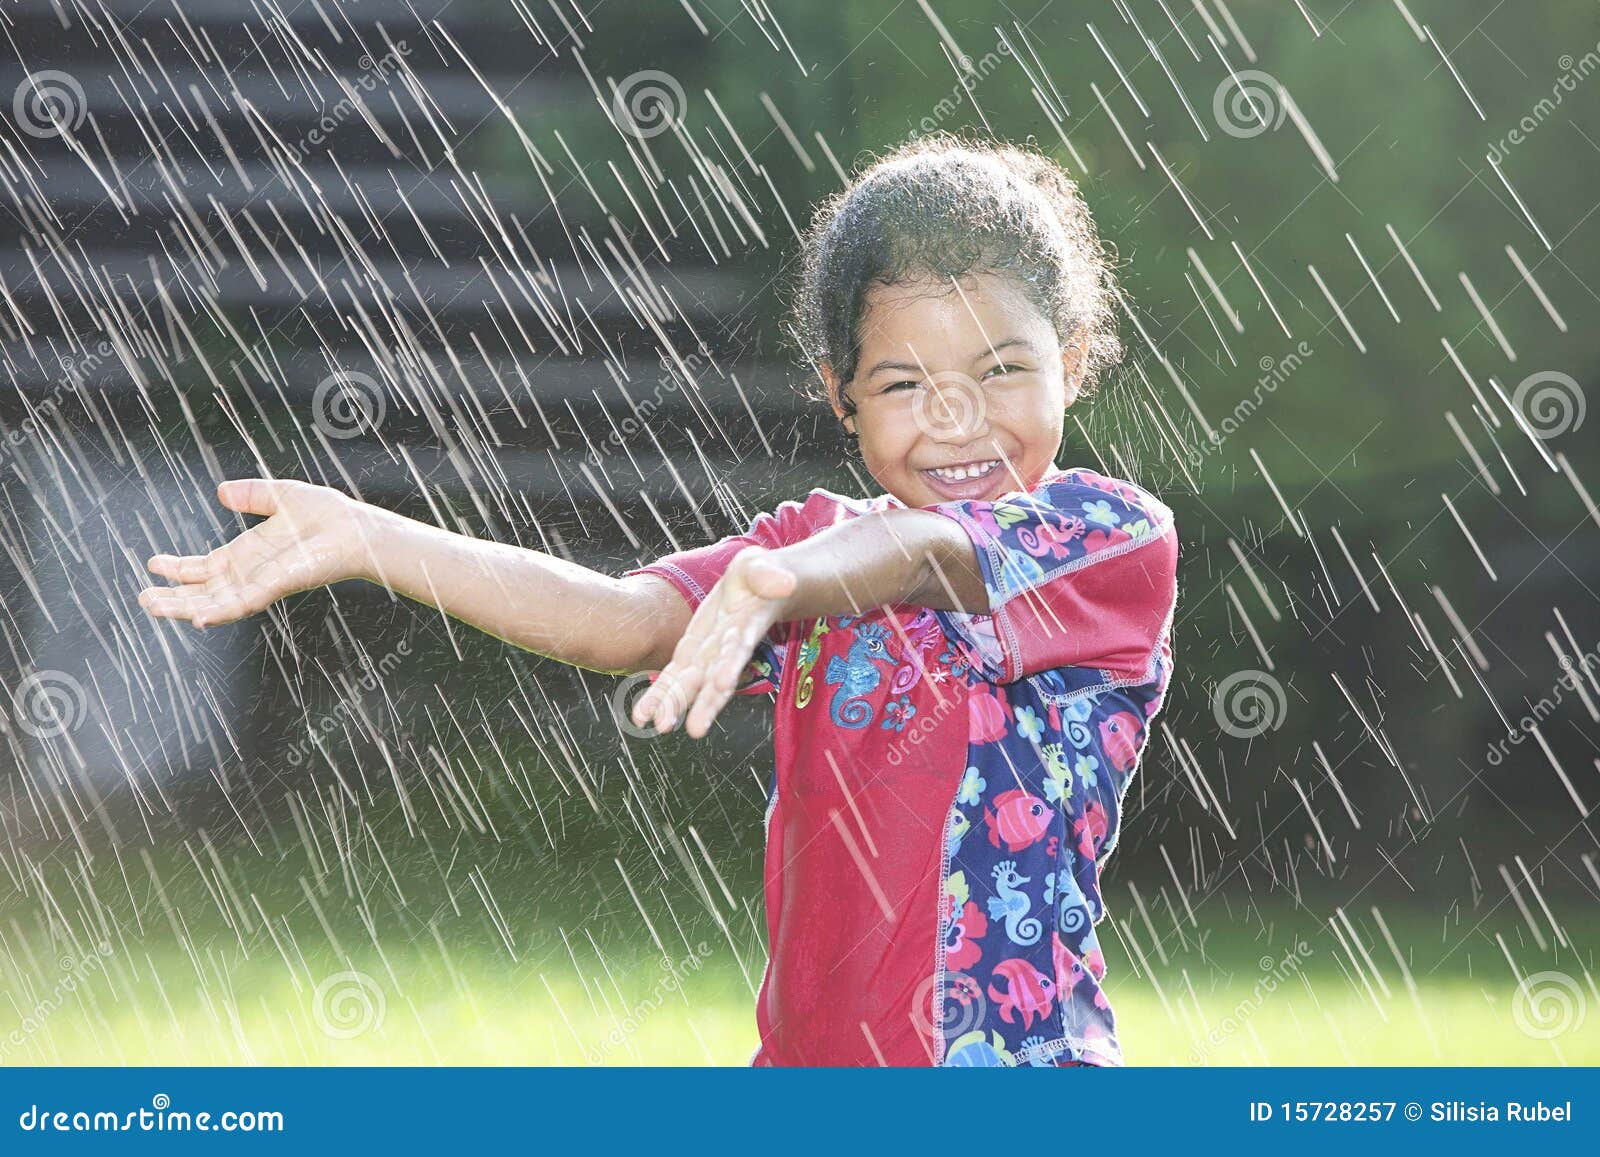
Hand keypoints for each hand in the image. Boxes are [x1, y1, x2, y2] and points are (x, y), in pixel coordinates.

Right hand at [138, 479, 365, 627]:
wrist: (356, 528)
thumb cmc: (327, 514)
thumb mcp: (281, 496)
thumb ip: (252, 495)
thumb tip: (221, 492)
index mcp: (247, 555)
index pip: (205, 568)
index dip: (178, 569)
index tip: (152, 564)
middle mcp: (251, 573)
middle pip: (203, 591)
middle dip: (173, 597)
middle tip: (144, 599)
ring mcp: (262, 583)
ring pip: (215, 602)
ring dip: (184, 607)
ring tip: (153, 607)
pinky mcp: (276, 586)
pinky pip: (243, 604)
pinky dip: (220, 612)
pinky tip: (197, 618)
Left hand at [629, 547, 797, 737]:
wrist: (755, 589)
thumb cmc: (760, 576)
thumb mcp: (762, 567)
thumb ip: (768, 576)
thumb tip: (785, 583)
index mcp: (746, 627)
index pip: (739, 648)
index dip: (731, 665)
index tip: (723, 684)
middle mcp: (727, 649)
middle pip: (716, 677)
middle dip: (705, 702)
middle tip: (695, 728)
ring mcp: (708, 654)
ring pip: (692, 684)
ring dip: (677, 705)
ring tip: (660, 726)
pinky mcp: (691, 654)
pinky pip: (673, 677)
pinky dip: (659, 695)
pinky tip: (641, 716)